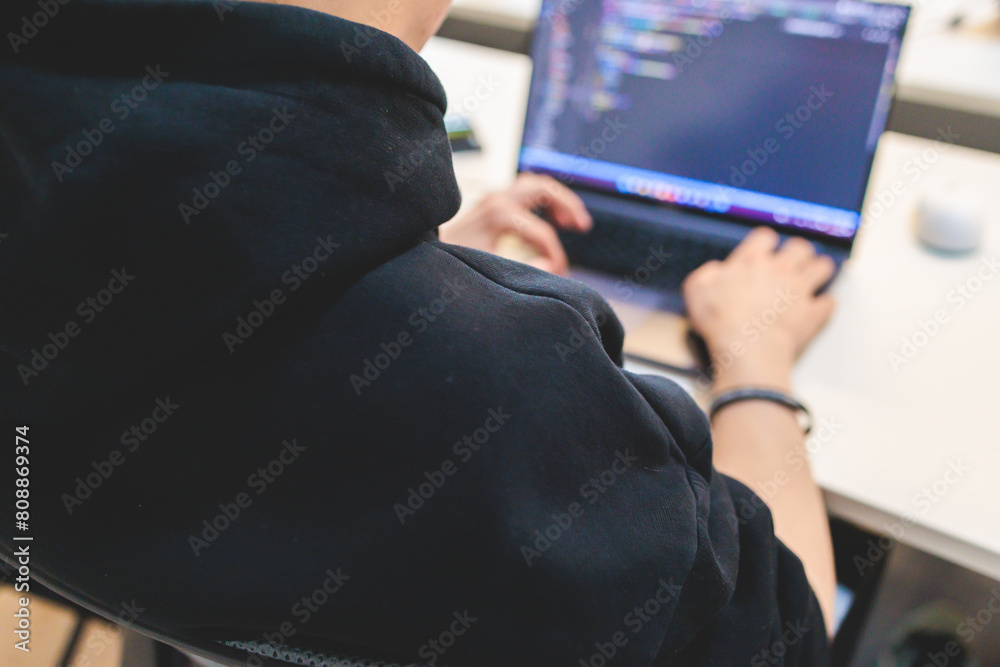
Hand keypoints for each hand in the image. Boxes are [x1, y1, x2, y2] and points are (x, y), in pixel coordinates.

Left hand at [438, 173, 591, 274]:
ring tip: (572, 221)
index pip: (541, 232)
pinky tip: (552, 221)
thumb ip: (523, 272)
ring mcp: (493, 199)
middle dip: (567, 205)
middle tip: (581, 226)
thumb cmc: (450, 265)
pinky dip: (543, 202)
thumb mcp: (487, 271)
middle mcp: (497, 200)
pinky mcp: (491, 205)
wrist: (419, 257)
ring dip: (557, 199)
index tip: (558, 272)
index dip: (555, 255)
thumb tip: (551, 269)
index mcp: (498, 215)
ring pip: (535, 185)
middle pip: (543, 187)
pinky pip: (526, 193)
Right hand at [682, 228, 835, 389]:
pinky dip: (824, 304)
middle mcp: (780, 269)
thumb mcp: (696, 290)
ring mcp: (800, 290)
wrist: (746, 348)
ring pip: (822, 267)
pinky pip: (828, 302)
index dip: (764, 242)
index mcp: (751, 261)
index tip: (762, 249)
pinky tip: (818, 307)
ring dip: (819, 269)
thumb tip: (716, 270)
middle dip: (798, 251)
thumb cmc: (721, 321)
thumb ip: (707, 274)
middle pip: (800, 247)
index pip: (764, 237)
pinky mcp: (813, 313)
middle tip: (794, 259)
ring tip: (814, 275)